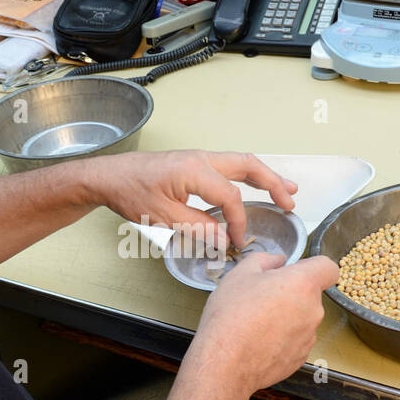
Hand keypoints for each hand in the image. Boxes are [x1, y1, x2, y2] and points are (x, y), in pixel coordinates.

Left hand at [86, 150, 297, 249]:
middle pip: (248, 166)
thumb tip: (225, 239)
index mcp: (194, 170)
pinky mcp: (193, 163)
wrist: (108, 176)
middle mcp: (201, 158)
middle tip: (291, 200)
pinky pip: (228, 167)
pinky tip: (255, 187)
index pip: (231, 197)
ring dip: (265, 176)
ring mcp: (198, 158)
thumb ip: (198, 228)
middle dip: (273, 183)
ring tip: (287, 190)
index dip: (239, 222)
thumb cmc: (130, 192)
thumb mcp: (163, 218)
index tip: (239, 241)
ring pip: (241, 163)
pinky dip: (247, 176)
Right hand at [189, 251, 340, 396]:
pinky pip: (296, 339)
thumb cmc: (231, 316)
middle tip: (262, 298)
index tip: (296, 271)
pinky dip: (283, 338)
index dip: (314, 266)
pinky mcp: (301, 357)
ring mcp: (309, 336)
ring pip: (303, 318)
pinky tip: (259, 340)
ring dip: (287, 316)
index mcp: (302, 284)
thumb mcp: (240, 274)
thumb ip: (265, 260)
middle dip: (291, 293)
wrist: (225, 363)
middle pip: (311, 294)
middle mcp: (313, 310)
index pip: (328, 268)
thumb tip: (278, 261)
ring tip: (257, 322)